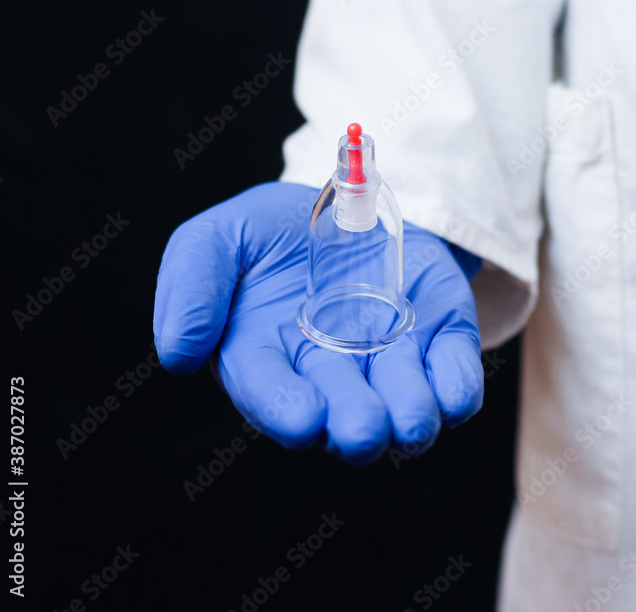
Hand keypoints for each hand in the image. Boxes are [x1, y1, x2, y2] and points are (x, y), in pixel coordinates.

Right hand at [153, 182, 482, 463]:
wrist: (351, 206)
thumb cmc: (276, 233)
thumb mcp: (222, 236)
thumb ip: (192, 283)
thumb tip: (177, 353)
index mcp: (266, 357)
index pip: (269, 392)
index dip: (285, 409)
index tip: (304, 419)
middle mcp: (329, 375)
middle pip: (343, 414)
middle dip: (354, 425)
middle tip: (362, 430)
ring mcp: (388, 365)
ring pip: (405, 410)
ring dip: (410, 416)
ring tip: (412, 418)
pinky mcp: (439, 346)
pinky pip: (455, 382)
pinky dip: (458, 389)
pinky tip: (452, 391)